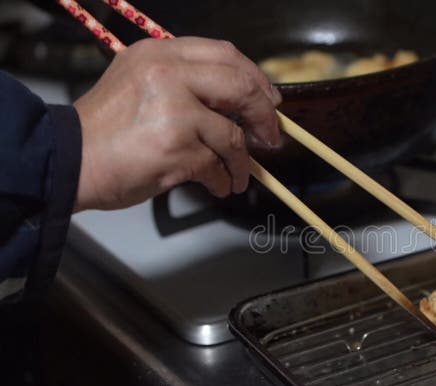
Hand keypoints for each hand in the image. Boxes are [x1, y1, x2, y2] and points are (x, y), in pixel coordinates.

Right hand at [73, 37, 281, 210]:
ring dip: (240, 162)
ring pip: (232, 136)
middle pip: (241, 87)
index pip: (226, 54)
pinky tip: (219, 185)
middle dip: (263, 115)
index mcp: (161, 53)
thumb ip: (186, 83)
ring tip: (237, 175)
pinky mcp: (177, 148)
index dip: (255, 78)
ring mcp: (175, 111)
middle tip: (270, 136)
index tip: (268, 99)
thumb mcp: (141, 83)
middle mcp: (169, 75)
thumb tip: (239, 102)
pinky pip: (217, 165)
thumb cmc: (105, 129)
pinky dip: (223, 179)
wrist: (68, 160)